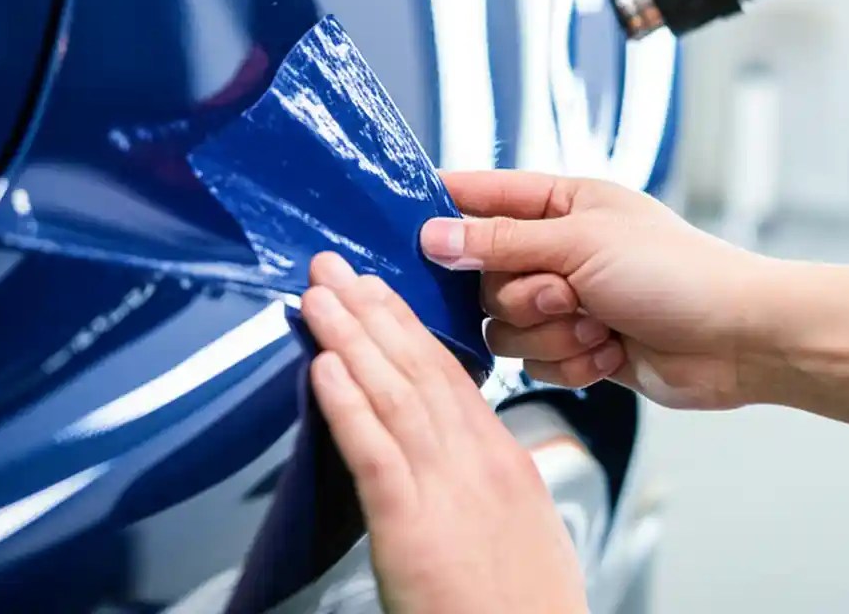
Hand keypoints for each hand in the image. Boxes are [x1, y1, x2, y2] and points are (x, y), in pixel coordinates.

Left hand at [301, 253, 588, 613]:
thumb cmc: (529, 606)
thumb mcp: (523, 523)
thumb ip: (492, 475)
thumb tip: (464, 446)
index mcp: (504, 458)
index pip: (450, 374)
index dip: (408, 326)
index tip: (379, 290)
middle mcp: (477, 462)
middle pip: (419, 369)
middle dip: (372, 312)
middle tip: (335, 268)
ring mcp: (446, 490)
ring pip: (393, 395)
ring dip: (350, 339)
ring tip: (319, 298)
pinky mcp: (411, 526)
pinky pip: (373, 452)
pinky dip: (346, 404)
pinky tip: (324, 367)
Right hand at [420, 171, 774, 410]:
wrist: (735, 340)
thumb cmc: (677, 274)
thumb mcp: (582, 243)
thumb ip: (502, 242)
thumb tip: (434, 235)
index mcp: (564, 205)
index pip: (484, 197)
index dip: (446, 210)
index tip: (410, 227)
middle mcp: (559, 252)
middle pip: (485, 278)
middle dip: (524, 296)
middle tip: (566, 294)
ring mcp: (568, 304)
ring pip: (505, 327)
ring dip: (551, 335)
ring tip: (598, 326)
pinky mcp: (579, 349)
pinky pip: (537, 364)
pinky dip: (572, 363)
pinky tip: (611, 352)